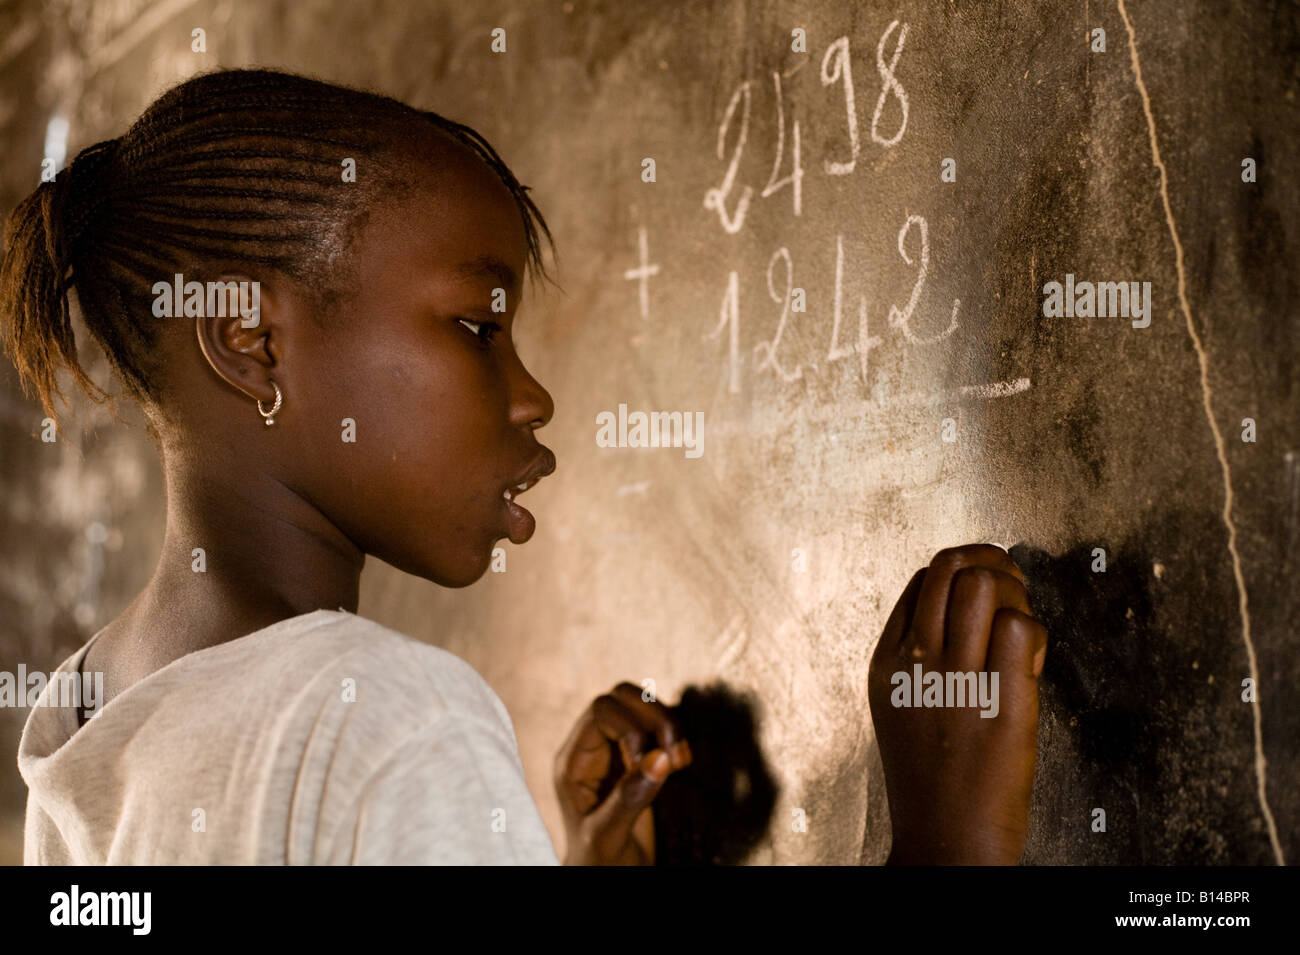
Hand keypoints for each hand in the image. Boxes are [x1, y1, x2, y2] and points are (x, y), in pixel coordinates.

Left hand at [553, 682, 691, 864]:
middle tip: (676, 757)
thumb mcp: (606, 835)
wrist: (607, 875)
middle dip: (655, 718)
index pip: (601, 711)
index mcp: (573, 760)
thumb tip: (660, 757)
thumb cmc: (596, 860)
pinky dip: (674, 735)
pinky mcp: (638, 756)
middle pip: (620, 697)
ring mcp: (615, 749)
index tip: (647, 765)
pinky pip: (656, 724)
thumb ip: (629, 797)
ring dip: (667, 723)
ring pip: (641, 704)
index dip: (631, 729)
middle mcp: (592, 747)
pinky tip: (681, 763)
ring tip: (681, 760)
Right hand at [868, 544, 1047, 864]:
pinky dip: (1034, 631)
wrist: (945, 842)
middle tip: (1011, 584)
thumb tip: (966, 605)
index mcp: (887, 663)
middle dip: (990, 563)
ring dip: (1014, 593)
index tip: (986, 586)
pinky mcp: (1001, 703)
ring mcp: (957, 681)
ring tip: (1022, 623)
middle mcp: (916, 663)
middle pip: (950, 567)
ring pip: (984, 586)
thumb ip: (921, 657)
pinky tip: (1030, 660)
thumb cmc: (932, 780)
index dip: (962, 570)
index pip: (922, 579)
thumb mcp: (902, 707)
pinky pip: (1020, 628)